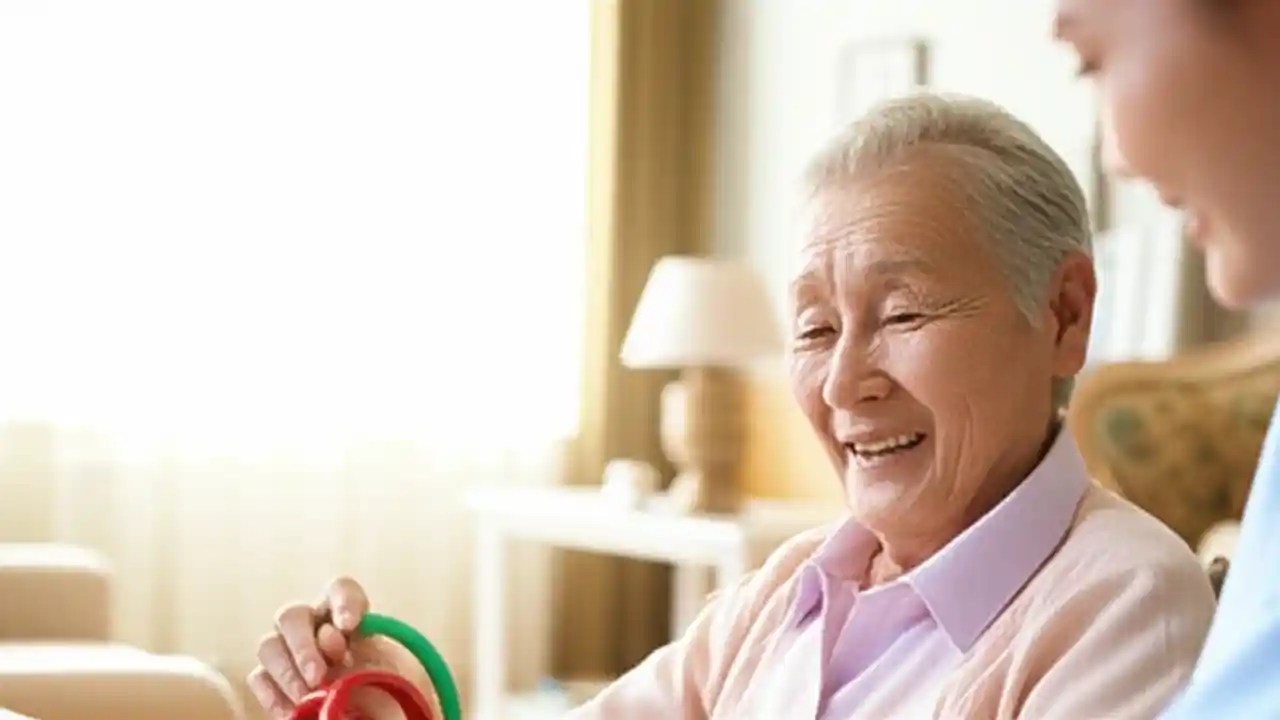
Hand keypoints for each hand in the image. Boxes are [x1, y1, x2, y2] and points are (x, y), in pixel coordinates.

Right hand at [247, 576, 434, 718]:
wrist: (369, 702)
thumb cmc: (380, 676)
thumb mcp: (386, 664)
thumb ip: (369, 654)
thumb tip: (336, 651)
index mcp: (343, 608)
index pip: (340, 589)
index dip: (343, 603)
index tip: (349, 625)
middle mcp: (309, 621)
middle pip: (292, 616)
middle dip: (303, 646)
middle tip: (318, 676)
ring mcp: (284, 647)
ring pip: (268, 646)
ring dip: (286, 673)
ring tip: (307, 697)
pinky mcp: (269, 676)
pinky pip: (259, 679)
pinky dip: (274, 696)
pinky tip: (293, 712)